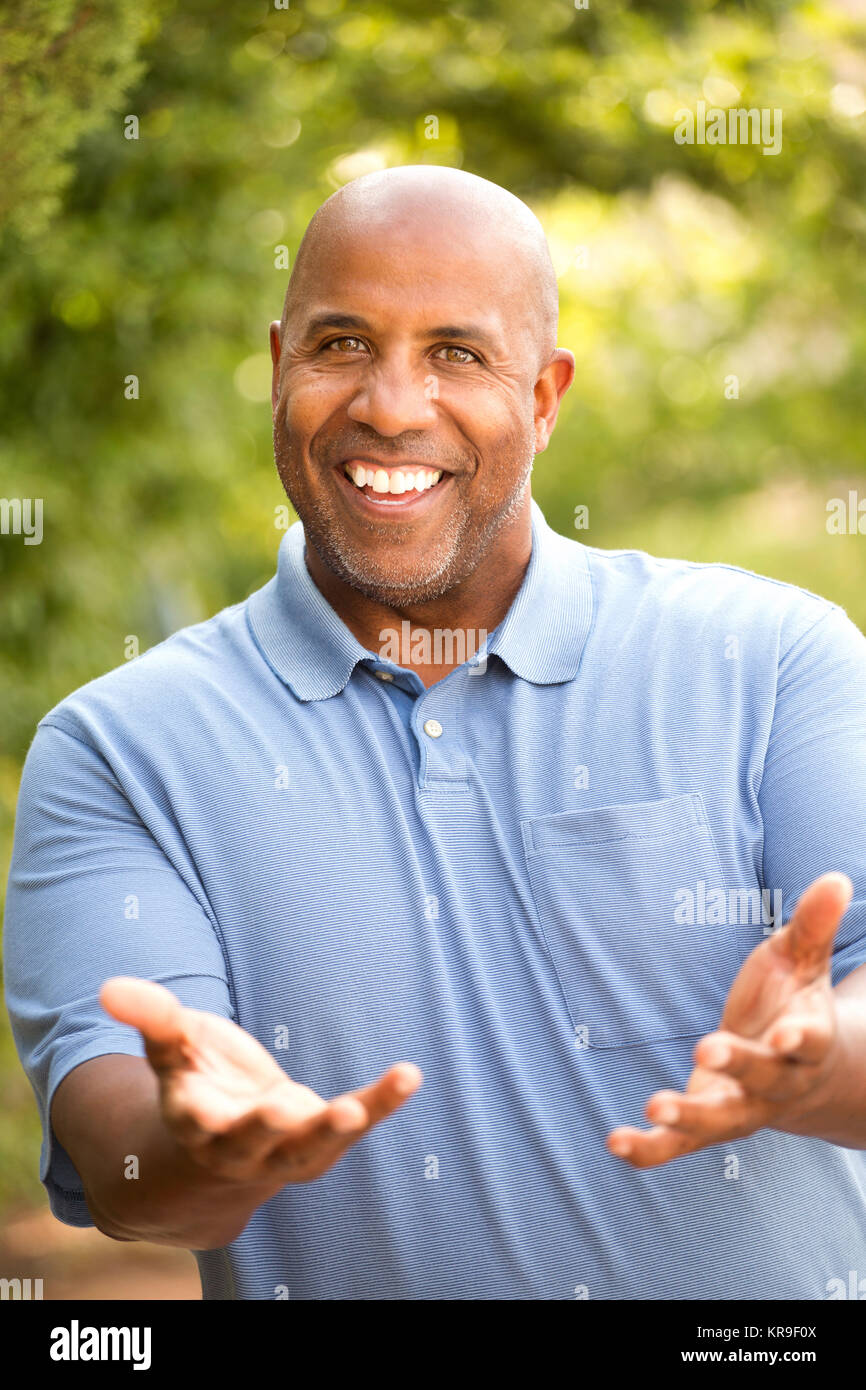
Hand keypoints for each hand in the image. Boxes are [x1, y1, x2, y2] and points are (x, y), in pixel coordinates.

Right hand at [100, 977, 421, 1183]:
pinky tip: (409, 1075)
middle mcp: (240, 1147)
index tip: (192, 1096)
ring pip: (310, 1148)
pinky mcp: (324, 1141)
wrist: (227, 1144)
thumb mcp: (173, 1047)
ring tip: (358, 1108)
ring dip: (334, 1130)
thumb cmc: (198, 1079)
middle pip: (254, 1142)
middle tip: (284, 1108)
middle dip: (268, 1128)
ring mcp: (286, 1151)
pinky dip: (382, 1102)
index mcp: (197, 1122)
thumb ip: (150, 1018)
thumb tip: (108, 986)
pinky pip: (357, 1124)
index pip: (192, 1116)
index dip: (194, 1107)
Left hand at [606, 872, 853, 1167]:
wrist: (802, 1074)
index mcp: (806, 1041)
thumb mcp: (802, 961)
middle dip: (739, 1065)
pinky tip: (616, 1143)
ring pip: (721, 1122)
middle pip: (762, 1079)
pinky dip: (651, 1149)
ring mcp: (743, 1108)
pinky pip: (680, 1145)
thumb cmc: (794, 1003)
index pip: (808, 1040)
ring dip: (689, 1118)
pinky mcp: (709, 1121)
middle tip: (706, 1046)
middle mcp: (778, 1083)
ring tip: (655, 1106)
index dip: (799, 1036)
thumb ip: (813, 925)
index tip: (786, 1029)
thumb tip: (836, 878)